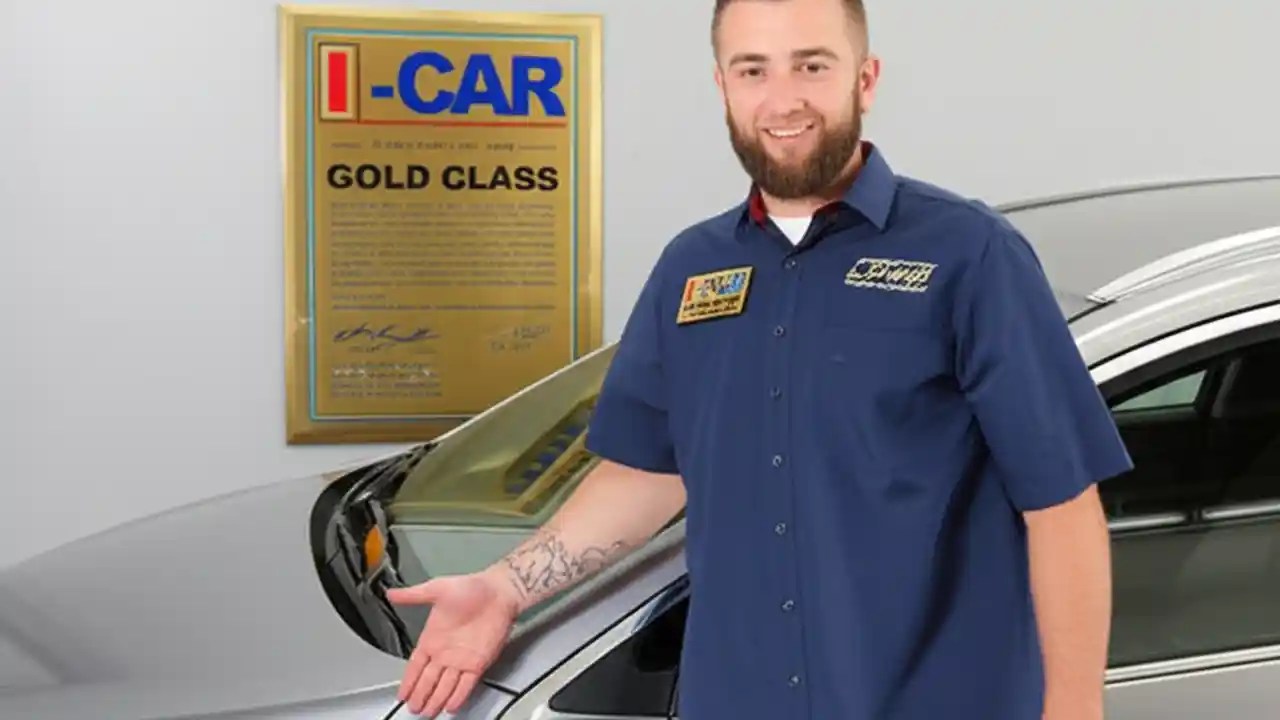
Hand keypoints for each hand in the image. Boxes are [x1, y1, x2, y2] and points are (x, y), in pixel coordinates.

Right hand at [385, 570, 521, 716]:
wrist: (499, 591)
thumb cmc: (471, 588)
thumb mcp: (437, 589)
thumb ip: (413, 595)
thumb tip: (391, 593)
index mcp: (432, 638)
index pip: (416, 665)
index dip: (408, 681)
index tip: (401, 694)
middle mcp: (445, 652)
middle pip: (429, 680)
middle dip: (420, 696)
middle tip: (413, 710)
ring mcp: (461, 659)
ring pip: (445, 686)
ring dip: (436, 700)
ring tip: (428, 713)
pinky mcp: (478, 663)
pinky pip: (466, 684)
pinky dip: (458, 696)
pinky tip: (450, 706)